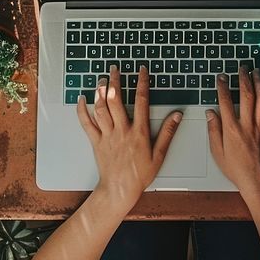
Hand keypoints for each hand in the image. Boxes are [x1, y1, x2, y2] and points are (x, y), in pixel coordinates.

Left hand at [76, 65, 182, 211]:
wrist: (119, 190)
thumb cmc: (140, 175)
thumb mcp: (159, 155)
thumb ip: (168, 133)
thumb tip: (177, 115)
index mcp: (139, 132)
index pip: (141, 101)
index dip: (142, 83)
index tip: (142, 70)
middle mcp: (122, 130)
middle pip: (116, 100)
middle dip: (115, 81)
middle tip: (115, 68)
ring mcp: (107, 135)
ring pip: (101, 108)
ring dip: (100, 92)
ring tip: (102, 79)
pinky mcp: (96, 141)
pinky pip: (86, 123)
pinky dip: (82, 110)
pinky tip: (81, 99)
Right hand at [206, 67, 259, 199]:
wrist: (256, 180)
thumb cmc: (236, 169)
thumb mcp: (217, 152)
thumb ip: (213, 130)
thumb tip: (210, 113)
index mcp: (231, 130)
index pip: (226, 102)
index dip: (223, 87)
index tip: (221, 77)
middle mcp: (247, 125)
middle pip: (246, 95)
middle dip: (243, 78)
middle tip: (242, 68)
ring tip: (257, 73)